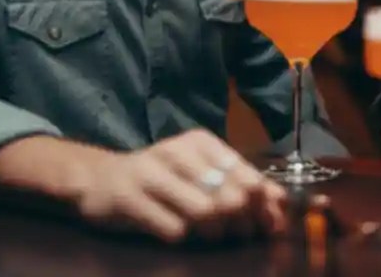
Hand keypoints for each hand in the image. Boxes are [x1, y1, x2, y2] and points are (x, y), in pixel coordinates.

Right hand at [73, 129, 286, 243]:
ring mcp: (151, 174)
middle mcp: (177, 152)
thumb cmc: (161, 178)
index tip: (267, 225)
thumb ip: (240, 185)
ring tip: (207, 235)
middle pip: (230, 197)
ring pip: (205, 213)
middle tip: (234, 235)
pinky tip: (176, 233)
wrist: (99, 179)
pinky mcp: (129, 199)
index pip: (247, 176)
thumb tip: (281, 204)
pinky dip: (182, 238)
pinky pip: (173, 230)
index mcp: (200, 142)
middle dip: (240, 224)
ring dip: (213, 234)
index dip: (263, 206)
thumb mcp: (201, 173)